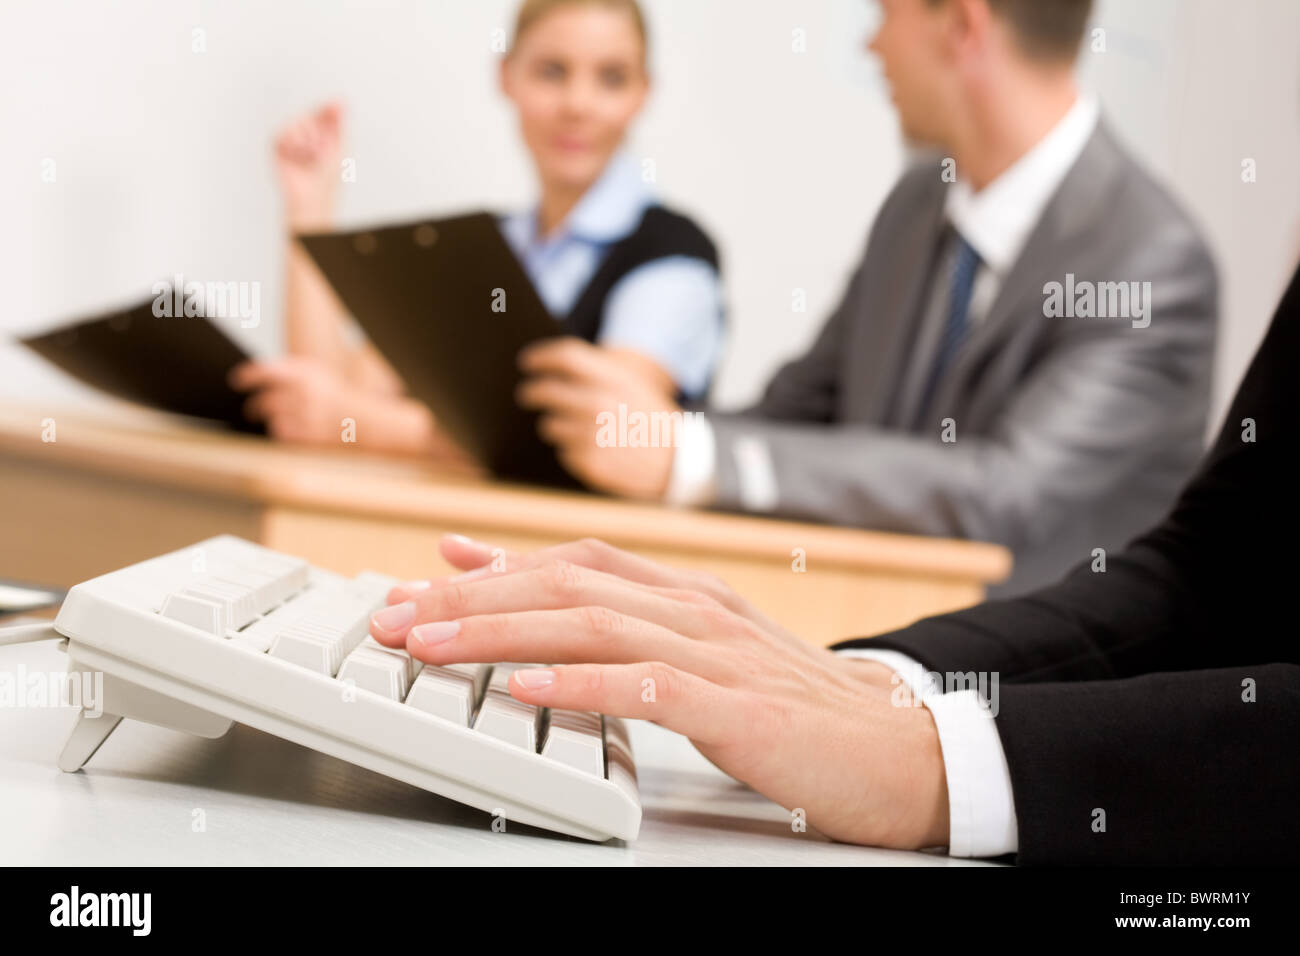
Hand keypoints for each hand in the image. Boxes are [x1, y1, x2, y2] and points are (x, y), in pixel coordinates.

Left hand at [230, 356, 444, 454]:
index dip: (247, 376)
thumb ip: (291, 372)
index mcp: (304, 373)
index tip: (237, 380)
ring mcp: (303, 416)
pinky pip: (281, 434)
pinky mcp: (305, 435)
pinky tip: (293, 430)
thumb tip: (261, 376)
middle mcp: (301, 393)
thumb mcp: (318, 374)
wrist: (364, 422)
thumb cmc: (339, 398)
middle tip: (252, 409)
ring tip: (280, 420)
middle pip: (263, 400)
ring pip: (271, 419)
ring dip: (272, 421)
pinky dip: (283, 433)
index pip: (265, 371)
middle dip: (255, 406)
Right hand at [274, 101, 343, 230]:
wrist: (313, 195)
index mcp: (321, 132)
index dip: (329, 109)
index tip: (338, 105)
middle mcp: (305, 133)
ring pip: (298, 120)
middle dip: (320, 132)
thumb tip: (340, 100)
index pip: (323, 112)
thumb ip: (337, 123)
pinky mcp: (277, 144)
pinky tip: (297, 157)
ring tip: (310, 157)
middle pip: (311, 114)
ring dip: (308, 140)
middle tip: (323, 151)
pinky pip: (285, 131)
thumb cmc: (328, 177)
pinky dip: (294, 144)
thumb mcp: (339, 146)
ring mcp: (290, 138)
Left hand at [371, 535, 949, 848]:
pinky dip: (578, 683)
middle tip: (395, 613)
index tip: (423, 574)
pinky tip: (523, 686)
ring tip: (429, 643)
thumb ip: (637, 635)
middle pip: (565, 583)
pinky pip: (644, 685)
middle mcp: (696, 608)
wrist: (900, 749)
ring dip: (500, 631)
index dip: (494, 566)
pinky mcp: (735, 706)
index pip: (575, 560)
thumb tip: (551, 637)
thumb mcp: (709, 657)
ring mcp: (717, 652)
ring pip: (590, 623)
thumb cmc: (796, 708)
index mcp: (688, 594)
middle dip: (470, 597)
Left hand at [516, 338, 679, 498]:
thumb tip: (551, 365)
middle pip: (546, 391)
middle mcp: (599, 404)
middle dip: (532, 391)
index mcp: (613, 379)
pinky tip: (591, 448)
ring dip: (554, 424)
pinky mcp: (590, 463)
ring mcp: (593, 436)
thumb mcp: (631, 385)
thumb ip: (596, 371)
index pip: (564, 357)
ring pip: (550, 425)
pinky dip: (571, 449)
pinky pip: (563, 451)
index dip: (541, 357)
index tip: (526, 362)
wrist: (679, 461)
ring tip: (573, 427)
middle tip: (527, 394)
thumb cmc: (649, 418)